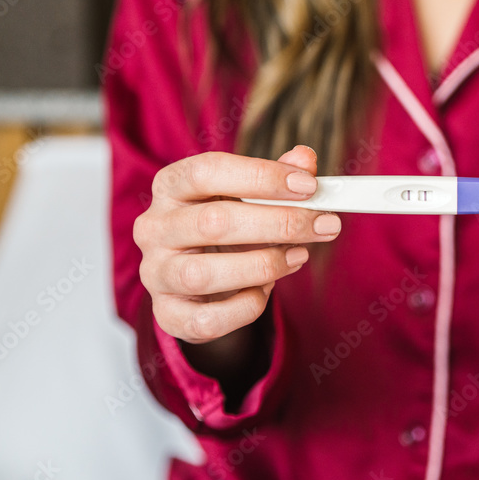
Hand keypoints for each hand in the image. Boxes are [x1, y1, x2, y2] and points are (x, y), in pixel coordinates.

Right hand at [134, 145, 340, 343]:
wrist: (199, 282)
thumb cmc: (227, 228)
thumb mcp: (249, 195)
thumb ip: (276, 177)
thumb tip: (305, 160)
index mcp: (171, 186)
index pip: (208, 171)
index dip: (262, 177)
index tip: (309, 187)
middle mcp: (154, 228)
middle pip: (214, 222)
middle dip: (280, 223)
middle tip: (324, 224)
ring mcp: (156, 274)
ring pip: (205, 273)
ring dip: (264, 265)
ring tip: (299, 256)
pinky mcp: (168, 314)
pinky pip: (208, 319)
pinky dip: (247, 307)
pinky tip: (266, 291)